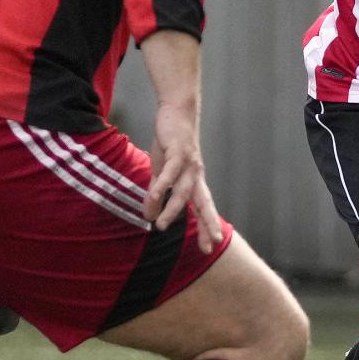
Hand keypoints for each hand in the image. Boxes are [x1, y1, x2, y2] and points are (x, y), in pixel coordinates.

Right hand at [143, 101, 222, 249]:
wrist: (176, 111)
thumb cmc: (170, 142)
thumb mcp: (161, 171)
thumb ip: (156, 194)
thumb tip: (148, 216)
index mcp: (194, 181)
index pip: (201, 208)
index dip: (205, 227)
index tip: (207, 247)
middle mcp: (195, 175)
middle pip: (203, 203)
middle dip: (207, 223)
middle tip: (211, 244)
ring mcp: (188, 164)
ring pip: (183, 191)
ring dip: (172, 210)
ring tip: (160, 226)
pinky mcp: (178, 151)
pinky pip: (170, 172)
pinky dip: (162, 185)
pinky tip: (154, 197)